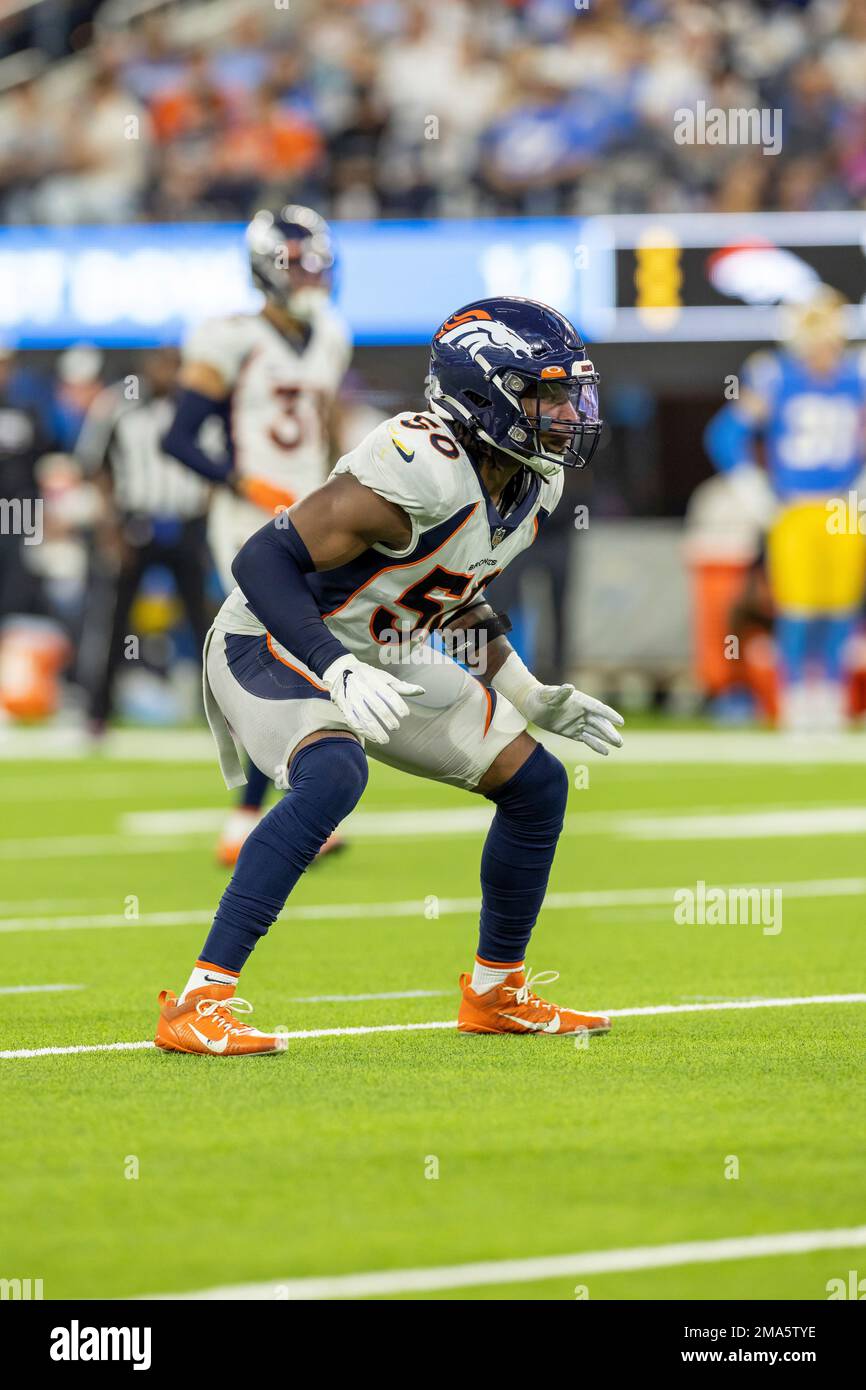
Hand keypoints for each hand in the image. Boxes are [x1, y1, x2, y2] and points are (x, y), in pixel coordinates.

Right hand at [322, 654, 423, 745]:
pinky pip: (353, 721)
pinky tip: (373, 737)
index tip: (405, 714)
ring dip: (375, 730)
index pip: (388, 693)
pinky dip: (364, 731)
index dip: (398, 705)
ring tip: (385, 740)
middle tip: (395, 727)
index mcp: (375, 680)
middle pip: (377, 706)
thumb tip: (422, 691)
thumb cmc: (369, 677)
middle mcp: (363, 688)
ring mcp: (352, 698)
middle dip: (387, 718)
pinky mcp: (345, 707)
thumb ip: (402, 687)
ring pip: (364, 716)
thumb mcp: (385, 678)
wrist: (341, 672)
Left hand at [492, 652, 622, 754]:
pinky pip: (587, 739)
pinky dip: (596, 745)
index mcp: (580, 701)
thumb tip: (569, 687)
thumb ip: (559, 694)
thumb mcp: (548, 695)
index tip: (620, 722)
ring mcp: (578, 722)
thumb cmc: (540, 696)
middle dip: (610, 732)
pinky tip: (606, 752)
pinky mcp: (573, 732)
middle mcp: (582, 712)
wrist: (531, 704)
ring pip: (596, 732)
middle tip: (620, 742)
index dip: (609, 715)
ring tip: (619, 745)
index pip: (598, 709)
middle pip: (600, 723)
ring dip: (607, 738)